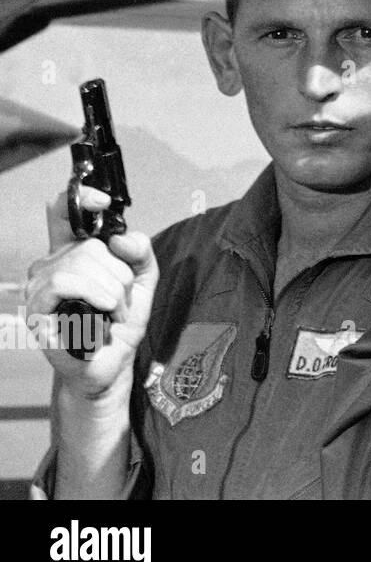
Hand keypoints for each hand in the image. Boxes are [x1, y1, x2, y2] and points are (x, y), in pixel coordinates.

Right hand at [26, 185, 159, 400]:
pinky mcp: (36, 309)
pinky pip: (64, 283)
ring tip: (115, 310)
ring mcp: (39, 287)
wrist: (112, 363)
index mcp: (73, 252)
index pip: (64, 212)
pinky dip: (94, 293)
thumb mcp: (142, 280)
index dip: (80, 198)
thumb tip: (122, 238)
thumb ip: (139, 252)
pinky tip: (106, 309)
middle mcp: (51, 264)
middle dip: (119, 272)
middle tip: (123, 298)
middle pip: (89, 244)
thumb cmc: (120, 322)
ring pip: (80, 262)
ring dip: (112, 288)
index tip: (102, 202)